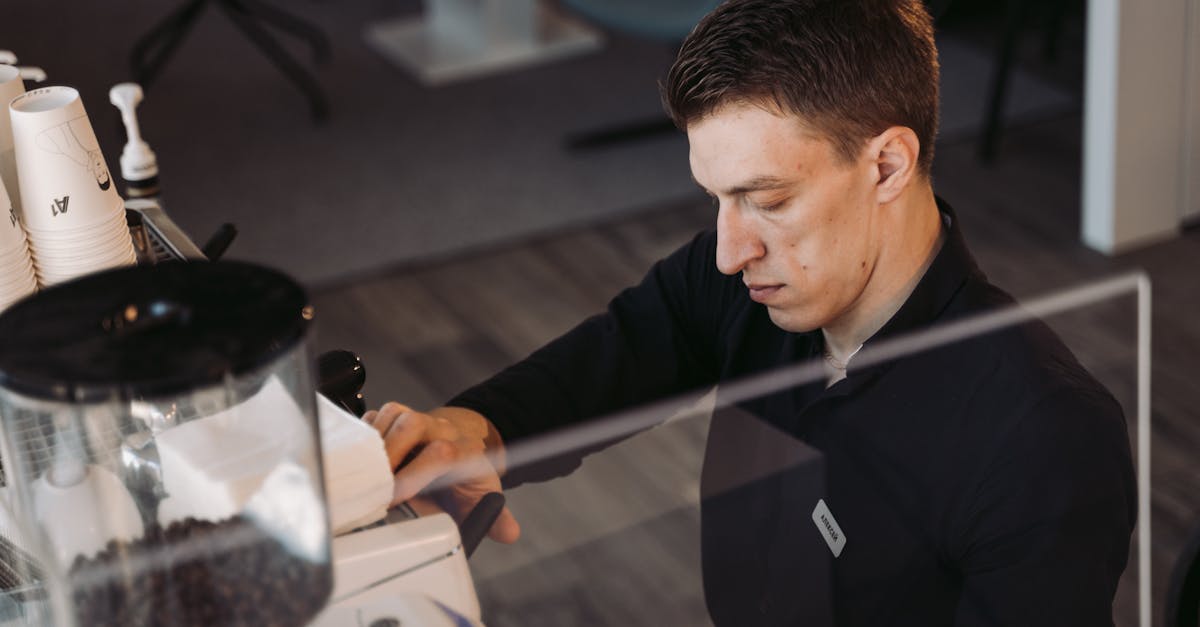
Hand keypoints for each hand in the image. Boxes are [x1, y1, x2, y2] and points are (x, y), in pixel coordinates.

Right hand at [363, 402, 519, 543]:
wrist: (460, 445)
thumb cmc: (465, 477)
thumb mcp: (482, 498)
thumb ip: (495, 517)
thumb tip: (509, 532)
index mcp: (463, 450)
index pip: (441, 453)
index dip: (415, 474)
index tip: (394, 498)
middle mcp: (441, 429)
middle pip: (413, 424)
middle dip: (390, 452)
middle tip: (373, 484)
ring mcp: (418, 419)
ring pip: (394, 414)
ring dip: (375, 442)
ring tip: (365, 472)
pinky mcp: (396, 416)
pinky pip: (377, 415)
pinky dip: (365, 433)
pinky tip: (361, 457)